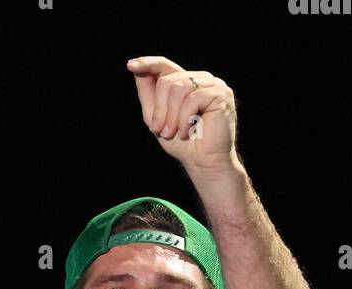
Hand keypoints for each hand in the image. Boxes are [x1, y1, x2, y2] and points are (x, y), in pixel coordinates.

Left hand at [126, 56, 238, 171]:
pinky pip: (193, 99)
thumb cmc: (182, 143)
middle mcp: (200, 79)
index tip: (130, 66)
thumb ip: (148, 95)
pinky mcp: (221, 94)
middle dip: (159, 109)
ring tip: (173, 133)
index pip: (165, 66)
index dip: (148, 64)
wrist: (203, 162)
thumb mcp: (157, 118)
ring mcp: (212, 85)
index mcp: (186, 82)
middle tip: (159, 130)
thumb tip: (135, 68)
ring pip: (179, 88)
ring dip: (171, 116)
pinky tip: (186, 132)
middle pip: (167, 81)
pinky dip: (185, 119)